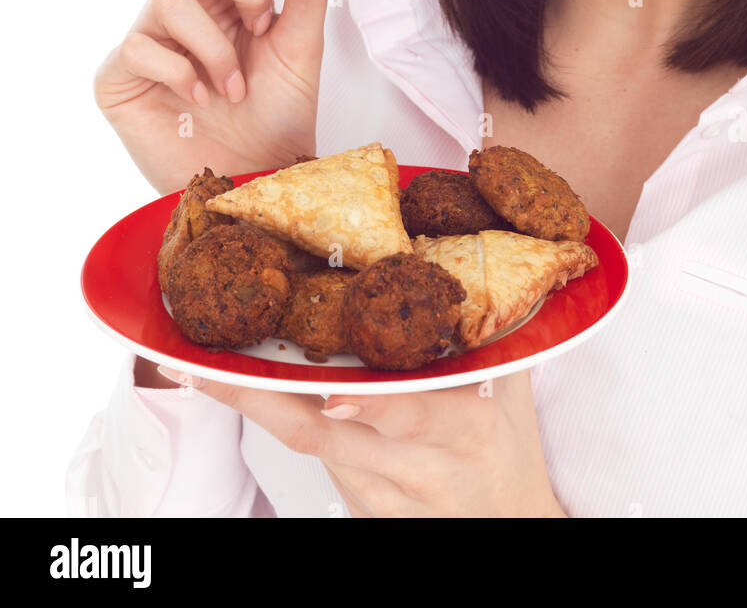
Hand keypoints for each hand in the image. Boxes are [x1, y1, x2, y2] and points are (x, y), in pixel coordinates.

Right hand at [94, 0, 358, 193]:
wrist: (255, 182)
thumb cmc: (276, 118)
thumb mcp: (300, 49)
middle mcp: (192, 3)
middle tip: (261, 18)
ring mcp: (152, 35)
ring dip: (215, 46)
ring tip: (233, 87)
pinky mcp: (120, 72)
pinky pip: (140, 44)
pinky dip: (180, 72)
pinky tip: (198, 99)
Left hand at [160, 366, 566, 518]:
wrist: (505, 524)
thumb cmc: (507, 446)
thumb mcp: (512, 388)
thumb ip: (487, 334)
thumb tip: (452, 255)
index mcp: (466, 429)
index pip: (412, 418)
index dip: (372, 405)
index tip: (334, 390)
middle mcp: (415, 467)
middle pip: (326, 437)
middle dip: (263, 401)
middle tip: (212, 366)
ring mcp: (379, 491)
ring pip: (305, 446)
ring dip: (250, 405)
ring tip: (201, 367)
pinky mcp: (356, 502)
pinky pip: (310, 454)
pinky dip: (273, 416)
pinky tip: (237, 387)